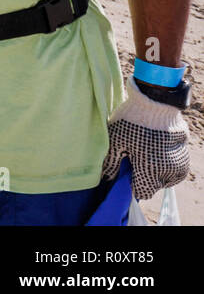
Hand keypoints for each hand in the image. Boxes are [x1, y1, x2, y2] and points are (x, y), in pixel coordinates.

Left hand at [101, 78, 188, 200]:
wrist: (156, 101)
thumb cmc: (132, 122)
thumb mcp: (115, 141)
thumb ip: (111, 163)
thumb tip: (106, 179)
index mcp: (150, 170)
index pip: (142, 192)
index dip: (132, 185)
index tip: (126, 173)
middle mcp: (168, 171)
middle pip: (155, 185)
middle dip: (144, 177)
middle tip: (134, 159)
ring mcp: (180, 162)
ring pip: (167, 177)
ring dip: (157, 172)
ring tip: (145, 154)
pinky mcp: (186, 153)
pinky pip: (176, 167)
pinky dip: (167, 164)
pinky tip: (157, 151)